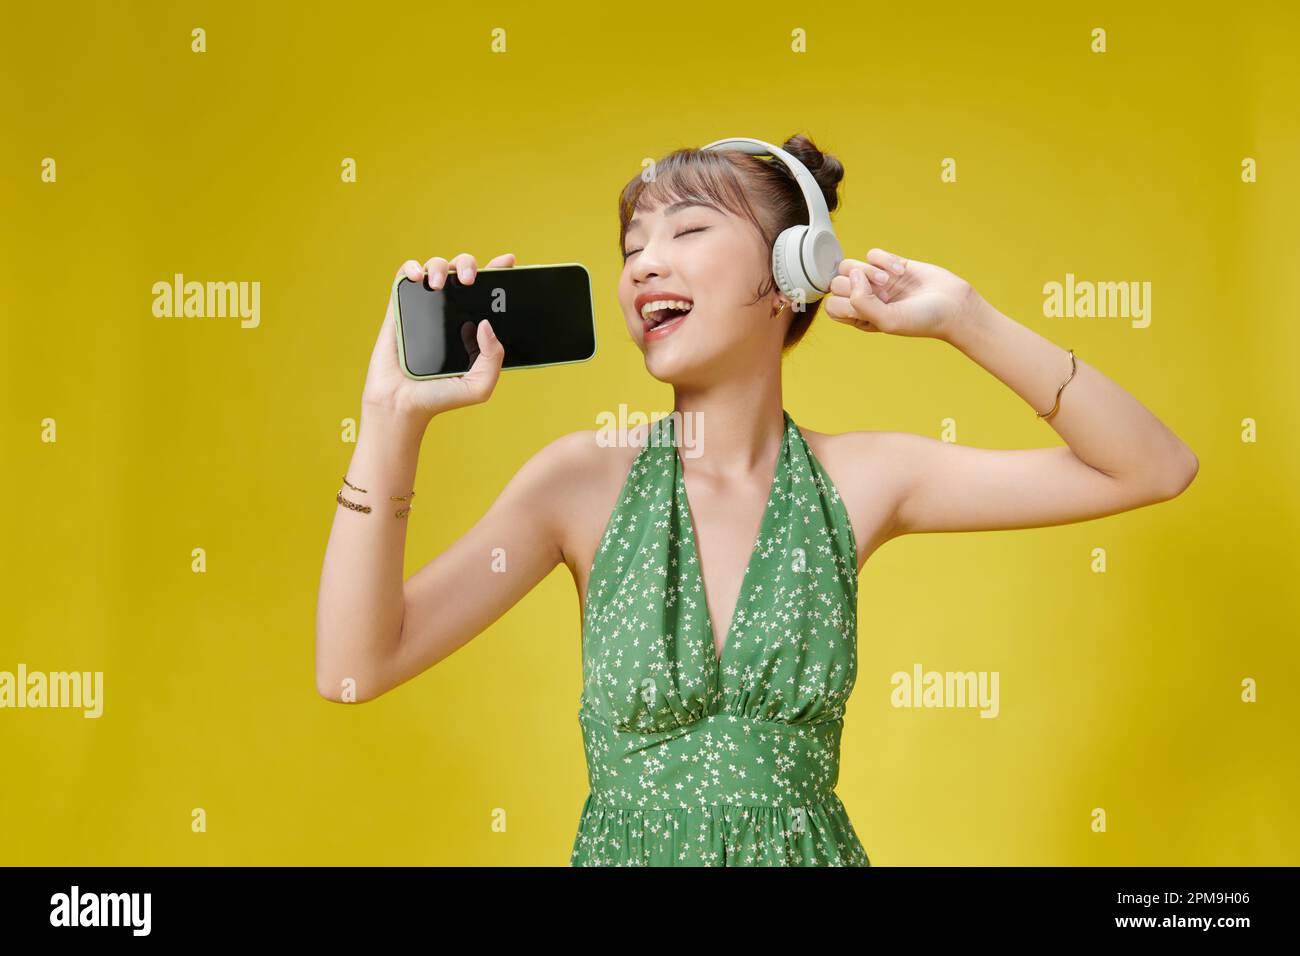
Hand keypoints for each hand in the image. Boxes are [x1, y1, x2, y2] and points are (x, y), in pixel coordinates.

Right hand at [361, 252, 515, 423]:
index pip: (489, 291)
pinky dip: (412, 268)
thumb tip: (486, 324)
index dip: (499, 272)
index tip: (508, 261)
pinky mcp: (401, 307)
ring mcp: (425, 307)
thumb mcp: (480, 385)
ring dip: (440, 266)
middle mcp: (451, 311)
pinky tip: (419, 278)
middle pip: (462, 272)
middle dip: (469, 265)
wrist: (401, 404)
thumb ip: (493, 358)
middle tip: (470, 280)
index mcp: (473, 325)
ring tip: (439, 284)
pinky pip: (406, 275)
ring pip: (436, 268)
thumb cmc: (440, 396)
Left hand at [821, 248, 980, 339]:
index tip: (868, 306)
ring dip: (869, 269)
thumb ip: (861, 302)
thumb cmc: (921, 320)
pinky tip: (901, 271)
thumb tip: (852, 275)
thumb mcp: (887, 321)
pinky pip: (873, 253)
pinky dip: (885, 259)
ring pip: (852, 265)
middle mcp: (865, 299)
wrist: (953, 306)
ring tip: (889, 280)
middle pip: (838, 283)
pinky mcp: (890, 264)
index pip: (832, 306)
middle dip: (858, 285)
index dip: (844, 302)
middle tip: (882, 292)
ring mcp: (876, 281)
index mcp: (860, 317)